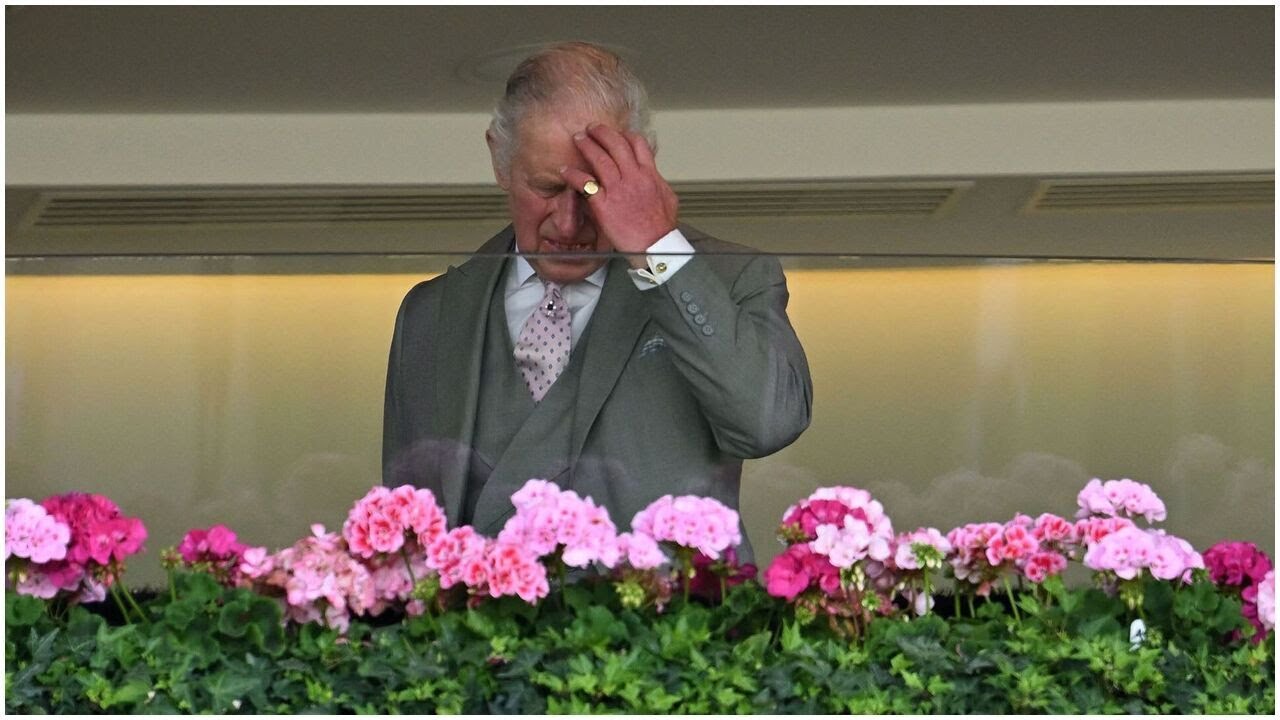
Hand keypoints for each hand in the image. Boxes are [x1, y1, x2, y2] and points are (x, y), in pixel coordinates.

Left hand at [560, 124, 678, 266]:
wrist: (655, 246)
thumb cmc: (661, 229)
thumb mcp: (668, 198)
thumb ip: (658, 183)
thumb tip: (654, 177)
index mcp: (649, 175)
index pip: (637, 144)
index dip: (625, 135)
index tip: (618, 134)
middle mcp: (633, 177)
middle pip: (616, 144)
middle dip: (602, 132)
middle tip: (592, 128)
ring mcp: (618, 189)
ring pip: (599, 158)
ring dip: (586, 145)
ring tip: (578, 139)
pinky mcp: (604, 204)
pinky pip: (585, 183)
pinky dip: (573, 174)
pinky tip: (565, 170)